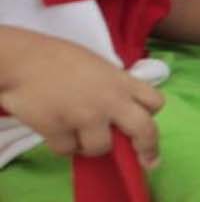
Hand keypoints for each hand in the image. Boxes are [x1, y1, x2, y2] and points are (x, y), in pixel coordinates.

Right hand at [0, 29, 164, 166]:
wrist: (24, 61)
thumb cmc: (59, 58)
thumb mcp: (99, 66)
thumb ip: (114, 86)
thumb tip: (121, 108)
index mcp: (121, 81)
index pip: (155, 102)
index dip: (151, 114)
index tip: (145, 121)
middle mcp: (109, 101)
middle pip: (144, 130)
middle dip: (148, 148)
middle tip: (149, 160)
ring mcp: (85, 117)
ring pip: (101, 148)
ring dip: (90, 145)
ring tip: (78, 132)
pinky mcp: (59, 130)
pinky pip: (68, 151)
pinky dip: (63, 145)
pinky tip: (56, 130)